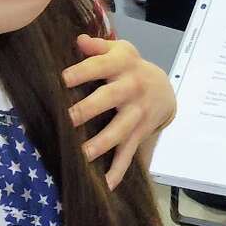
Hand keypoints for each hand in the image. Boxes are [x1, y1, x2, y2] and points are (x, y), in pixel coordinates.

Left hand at [63, 35, 176, 189]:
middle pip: (109, 99)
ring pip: (120, 130)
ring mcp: (137, 114)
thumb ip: (97, 47)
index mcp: (121, 65)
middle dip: (88, 109)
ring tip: (81, 156)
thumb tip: (79, 40)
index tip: (62, 79)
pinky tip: (105, 185)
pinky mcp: (140, 134)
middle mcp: (131, 89)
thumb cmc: (126, 66)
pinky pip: (129, 154)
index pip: (100, 66)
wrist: (163, 88)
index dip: (82, 72)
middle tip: (67, 120)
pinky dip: (118, 170)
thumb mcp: (118, 50)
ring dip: (101, 144)